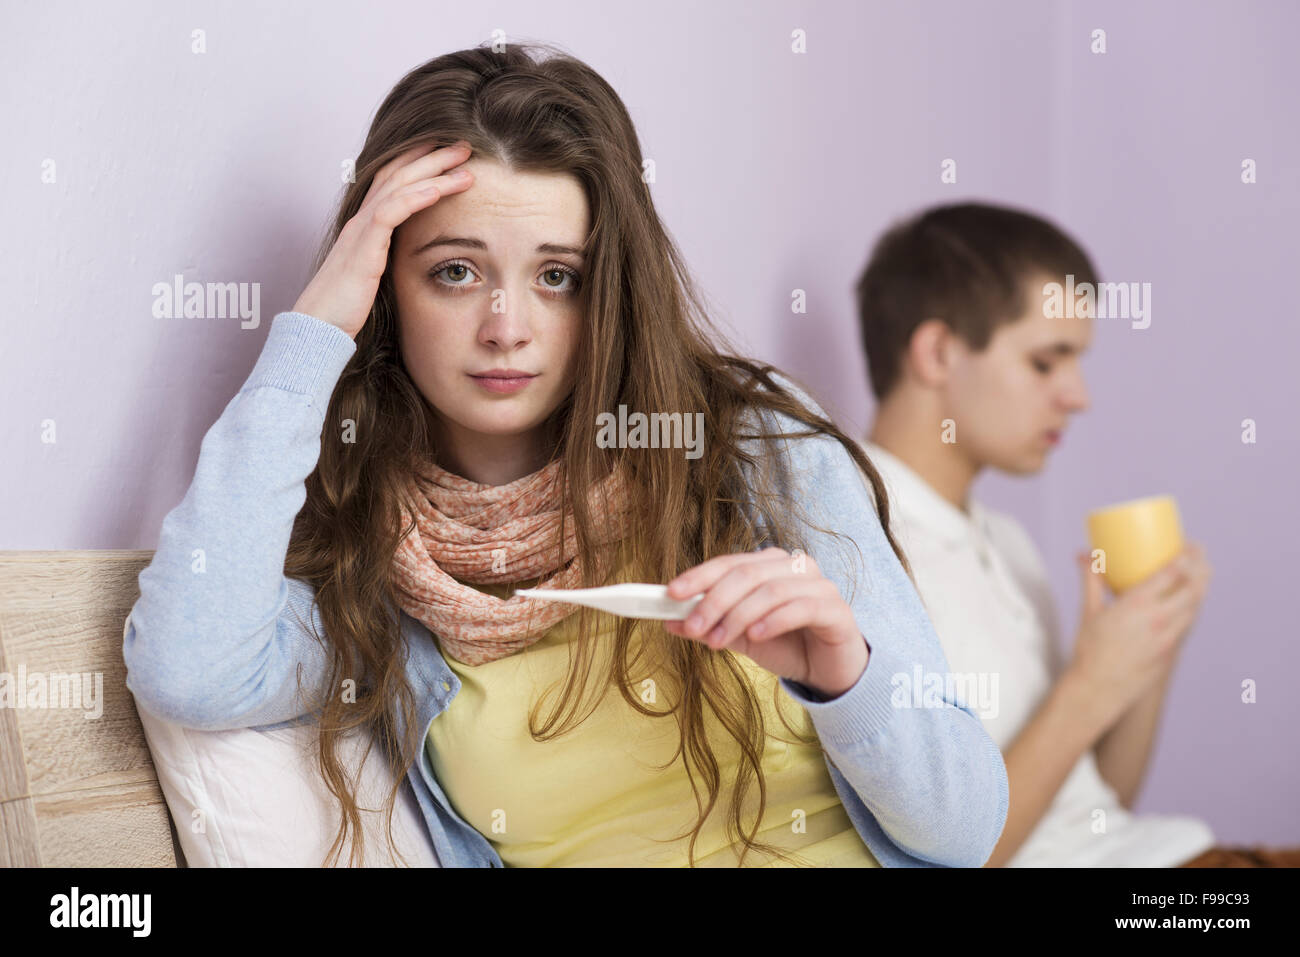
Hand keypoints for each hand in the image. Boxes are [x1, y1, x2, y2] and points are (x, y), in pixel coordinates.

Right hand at [292, 141, 476, 338]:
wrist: (318, 327)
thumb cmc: (345, 309)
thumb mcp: (374, 279)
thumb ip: (390, 262)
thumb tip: (412, 262)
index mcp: (365, 227)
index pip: (393, 181)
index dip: (418, 162)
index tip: (448, 153)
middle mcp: (361, 221)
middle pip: (398, 174)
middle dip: (432, 156)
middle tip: (464, 145)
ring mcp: (360, 231)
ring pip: (398, 186)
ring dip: (433, 171)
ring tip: (465, 162)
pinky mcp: (363, 248)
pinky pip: (390, 212)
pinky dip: (416, 196)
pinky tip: (439, 188)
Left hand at [663, 547, 869, 698]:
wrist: (828, 671)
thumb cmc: (785, 645)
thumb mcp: (739, 637)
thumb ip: (709, 625)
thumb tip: (670, 621)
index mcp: (769, 565)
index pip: (729, 563)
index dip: (699, 576)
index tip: (672, 594)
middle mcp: (794, 566)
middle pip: (747, 573)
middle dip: (714, 601)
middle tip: (693, 627)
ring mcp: (818, 584)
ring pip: (771, 590)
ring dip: (738, 616)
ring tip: (716, 642)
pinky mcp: (836, 609)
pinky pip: (801, 608)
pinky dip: (773, 621)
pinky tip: (755, 636)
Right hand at [1065, 542, 1210, 730]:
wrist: (1098, 688)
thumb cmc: (1089, 650)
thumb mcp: (1089, 611)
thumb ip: (1091, 579)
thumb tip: (1083, 554)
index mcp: (1137, 605)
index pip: (1172, 574)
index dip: (1185, 557)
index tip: (1188, 546)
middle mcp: (1158, 619)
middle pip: (1193, 588)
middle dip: (1201, 568)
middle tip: (1200, 556)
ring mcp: (1169, 638)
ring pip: (1196, 607)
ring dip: (1201, 588)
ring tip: (1201, 575)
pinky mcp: (1172, 652)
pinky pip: (1189, 624)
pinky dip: (1193, 608)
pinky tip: (1189, 603)